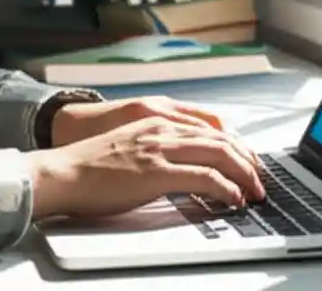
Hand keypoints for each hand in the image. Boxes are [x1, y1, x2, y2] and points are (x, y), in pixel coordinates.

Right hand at [24, 116, 266, 219]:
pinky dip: (227, 189)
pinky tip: (233, 199)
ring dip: (244, 175)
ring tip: (254, 192)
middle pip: (222, 138)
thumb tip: (178, 168)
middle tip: (259, 180)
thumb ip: (155, 149)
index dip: (236, 146)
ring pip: (220, 153)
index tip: (247, 163)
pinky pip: (205, 177)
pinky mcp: (157, 172)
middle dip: (248, 160)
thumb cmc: (89, 166)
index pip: (211, 128)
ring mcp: (160, 149)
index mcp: (156, 122)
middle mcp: (162, 129)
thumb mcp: (128, 147)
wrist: (62, 172)